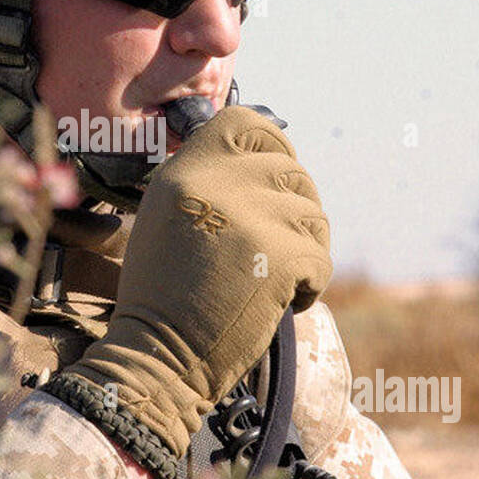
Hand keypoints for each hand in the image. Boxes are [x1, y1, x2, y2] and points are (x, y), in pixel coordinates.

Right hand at [45, 106, 331, 477]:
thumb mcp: (164, 219)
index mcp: (185, 171)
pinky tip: (286, 301)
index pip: (246, 123)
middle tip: (282, 243)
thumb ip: (204, 185)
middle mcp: (216, 183)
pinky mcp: (280, 256)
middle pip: (291, 171)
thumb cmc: (161, 297)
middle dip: (297, 208)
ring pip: (312, 216)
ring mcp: (251, 217)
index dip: (271, 145)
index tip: (274, 175)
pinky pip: (320, 258)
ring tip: (279, 278)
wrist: (158, 355)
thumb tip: (259, 165)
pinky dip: (312, 284)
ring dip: (306, 249)